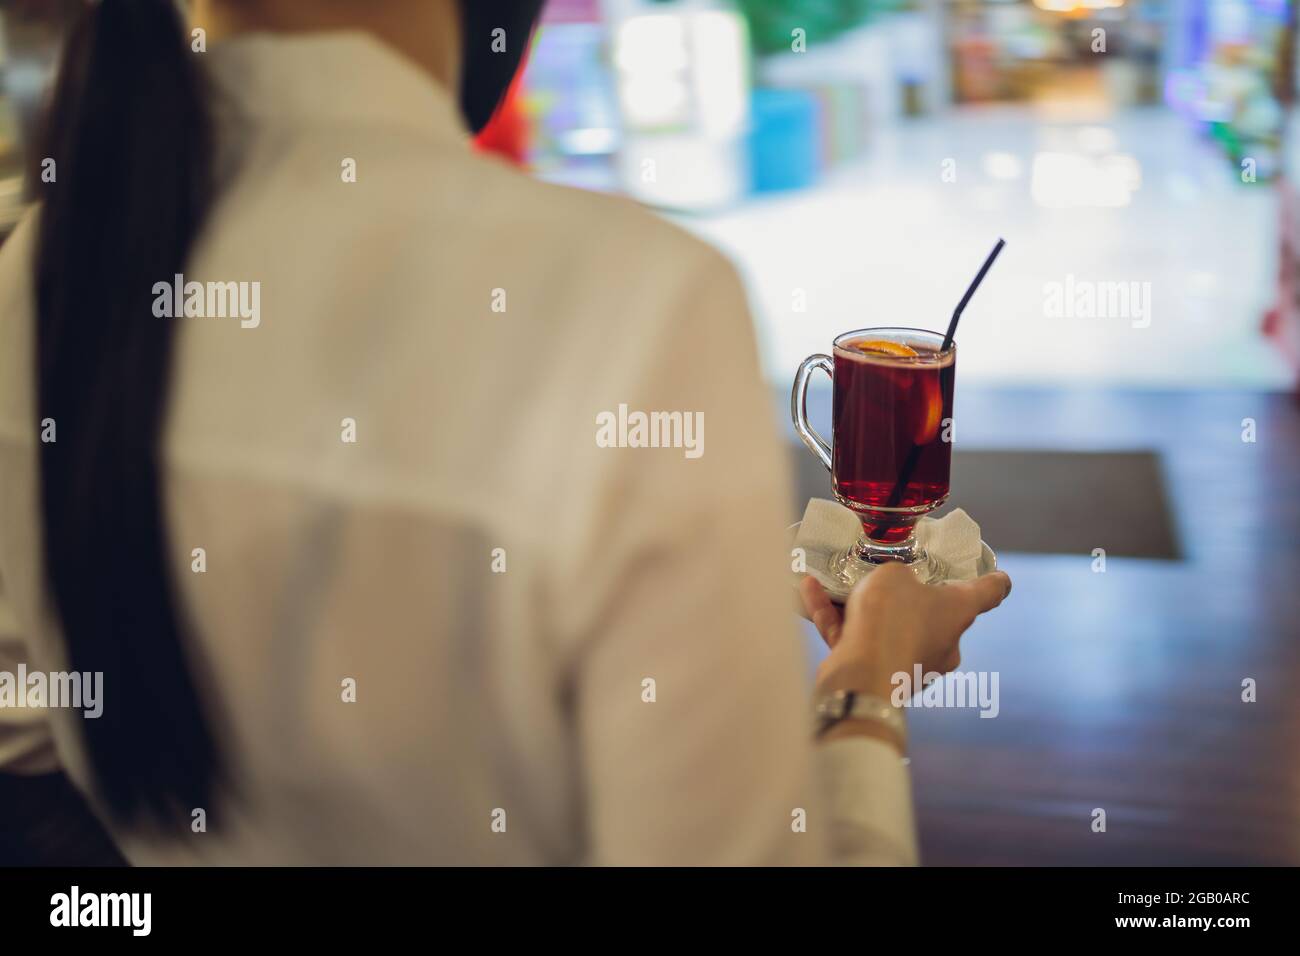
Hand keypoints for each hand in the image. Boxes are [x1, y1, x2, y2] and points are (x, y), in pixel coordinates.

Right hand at [801, 564, 1011, 702]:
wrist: (864, 678)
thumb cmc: (891, 619)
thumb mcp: (892, 576)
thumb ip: (894, 575)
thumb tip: (888, 589)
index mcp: (958, 612)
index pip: (988, 593)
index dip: (994, 581)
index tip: (1000, 577)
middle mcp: (943, 642)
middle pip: (933, 614)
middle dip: (908, 597)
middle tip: (886, 577)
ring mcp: (913, 664)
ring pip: (888, 629)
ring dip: (862, 608)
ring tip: (830, 582)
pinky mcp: (880, 676)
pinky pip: (859, 640)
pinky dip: (836, 620)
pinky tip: (809, 593)